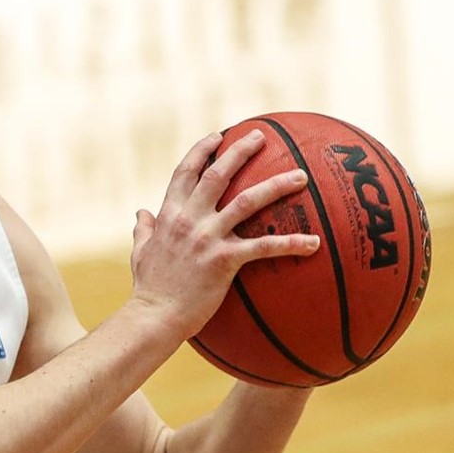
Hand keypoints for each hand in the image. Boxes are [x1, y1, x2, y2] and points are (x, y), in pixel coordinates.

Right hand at [130, 130, 318, 337]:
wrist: (154, 316)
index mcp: (169, 215)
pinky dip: (291, 243)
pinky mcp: (224, 260)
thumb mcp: (139, 253)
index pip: (185, 172)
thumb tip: (140, 213)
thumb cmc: (148, 288)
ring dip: (277, 185)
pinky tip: (314, 243)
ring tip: (300, 176)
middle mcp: (189, 219)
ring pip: (247, 201)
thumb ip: (142, 230)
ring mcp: (207, 237)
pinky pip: (264, 247)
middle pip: (218, 174)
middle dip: (240, 150)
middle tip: (261, 136)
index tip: (217, 136)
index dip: (201, 150)